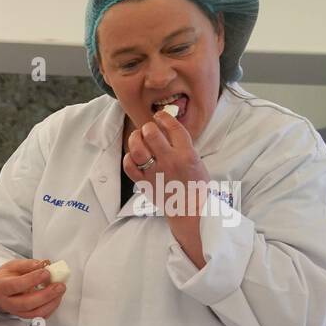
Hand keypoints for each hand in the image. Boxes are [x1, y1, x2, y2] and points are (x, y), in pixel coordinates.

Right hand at [0, 258, 64, 319]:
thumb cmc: (7, 277)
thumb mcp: (13, 266)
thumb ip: (27, 265)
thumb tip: (42, 265)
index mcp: (2, 287)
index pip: (16, 285)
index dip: (32, 279)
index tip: (47, 272)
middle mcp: (8, 302)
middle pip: (27, 303)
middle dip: (46, 295)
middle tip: (59, 285)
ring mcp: (16, 312)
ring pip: (35, 313)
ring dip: (51, 303)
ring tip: (60, 291)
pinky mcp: (25, 316)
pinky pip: (40, 317)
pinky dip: (51, 308)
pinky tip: (56, 298)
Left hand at [123, 109, 209, 265]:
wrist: (190, 209)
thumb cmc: (195, 185)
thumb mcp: (197, 161)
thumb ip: (183, 146)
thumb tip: (168, 130)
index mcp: (186, 154)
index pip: (174, 128)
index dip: (165, 117)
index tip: (160, 116)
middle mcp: (170, 162)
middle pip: (152, 134)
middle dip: (148, 127)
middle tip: (148, 128)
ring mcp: (155, 173)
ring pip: (137, 149)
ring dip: (135, 139)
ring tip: (137, 137)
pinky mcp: (144, 183)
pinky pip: (129, 167)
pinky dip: (128, 158)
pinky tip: (133, 155)